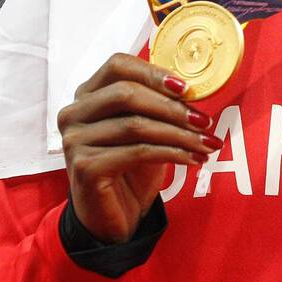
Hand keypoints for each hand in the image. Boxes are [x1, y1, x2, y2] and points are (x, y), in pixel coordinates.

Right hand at [58, 53, 218, 243]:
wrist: (112, 215)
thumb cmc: (130, 167)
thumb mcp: (147, 129)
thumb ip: (159, 105)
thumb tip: (194, 89)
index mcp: (87, 95)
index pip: (118, 66)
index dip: (154, 72)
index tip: (187, 88)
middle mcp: (74, 114)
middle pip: (127, 94)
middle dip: (173, 107)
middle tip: (205, 121)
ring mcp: (75, 140)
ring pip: (136, 125)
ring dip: (180, 134)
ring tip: (207, 143)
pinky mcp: (84, 167)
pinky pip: (137, 152)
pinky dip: (172, 153)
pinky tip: (192, 160)